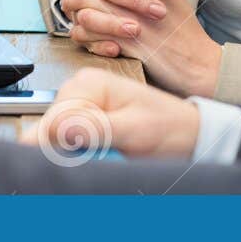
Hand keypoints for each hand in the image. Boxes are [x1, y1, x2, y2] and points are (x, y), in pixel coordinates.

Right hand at [20, 68, 201, 159]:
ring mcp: (82, 108)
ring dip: (77, 156)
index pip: (53, 120)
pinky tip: (103, 156)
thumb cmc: (169, 127)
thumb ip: (95, 130)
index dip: (62, 145)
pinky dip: (82, 158)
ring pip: (57, 142)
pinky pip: (68, 147)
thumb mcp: (134, 130)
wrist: (189, 136)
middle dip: (69, 151)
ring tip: (108, 155)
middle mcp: (80, 91)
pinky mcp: (86, 125)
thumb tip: (57, 131)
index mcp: (88, 83)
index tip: (85, 158)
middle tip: (103, 155)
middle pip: (51, 130)